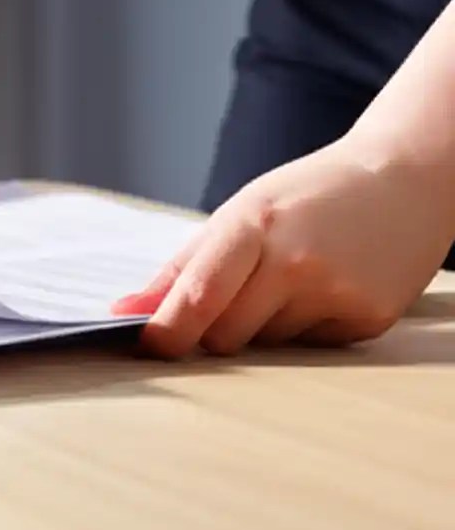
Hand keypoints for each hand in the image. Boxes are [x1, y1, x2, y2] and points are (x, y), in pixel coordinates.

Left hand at [112, 137, 453, 357]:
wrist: (406, 180)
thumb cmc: (307, 198)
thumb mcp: (238, 214)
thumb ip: (180, 269)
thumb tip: (124, 311)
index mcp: (254, 224)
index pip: (199, 294)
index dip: (166, 330)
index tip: (148, 346)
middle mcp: (296, 260)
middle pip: (224, 334)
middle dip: (214, 329)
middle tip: (237, 293)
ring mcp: (336, 292)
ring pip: (265, 346)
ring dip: (263, 326)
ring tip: (294, 277)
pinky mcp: (367, 319)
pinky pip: (308, 349)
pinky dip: (305, 328)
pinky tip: (326, 288)